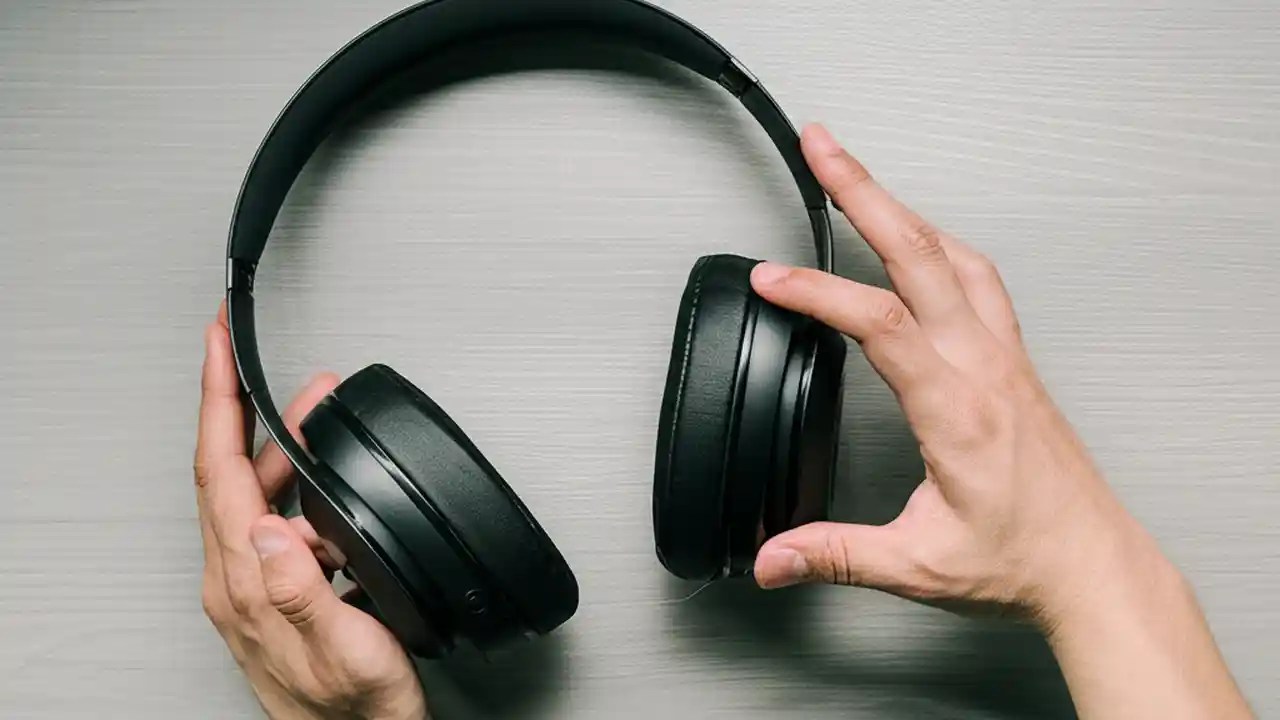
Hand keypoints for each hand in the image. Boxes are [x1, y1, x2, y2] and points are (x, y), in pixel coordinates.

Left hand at [195, 305, 426, 719]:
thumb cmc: (357, 712)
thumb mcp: (343, 652)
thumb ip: (300, 590)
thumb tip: (268, 525)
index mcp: (243, 584)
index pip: (217, 470)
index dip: (217, 399)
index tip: (216, 345)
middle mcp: (235, 581)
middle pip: (226, 470)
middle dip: (248, 406)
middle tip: (274, 366)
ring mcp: (249, 587)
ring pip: (249, 491)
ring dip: (275, 443)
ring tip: (313, 410)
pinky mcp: (270, 593)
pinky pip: (267, 518)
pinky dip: (289, 482)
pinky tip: (316, 480)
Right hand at [749, 125, 1250, 718]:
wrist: (1092, 564)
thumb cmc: (1019, 560)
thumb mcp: (916, 565)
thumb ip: (834, 554)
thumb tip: (770, 558)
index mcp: (957, 411)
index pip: (880, 325)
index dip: (819, 292)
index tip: (770, 278)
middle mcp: (985, 369)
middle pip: (921, 255)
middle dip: (864, 194)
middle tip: (822, 149)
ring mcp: (1005, 359)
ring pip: (954, 256)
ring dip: (904, 209)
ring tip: (860, 178)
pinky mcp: (1014, 363)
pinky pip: (979, 279)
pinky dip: (941, 243)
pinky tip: (923, 240)